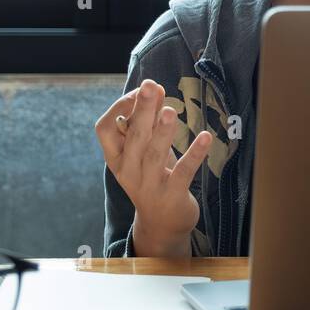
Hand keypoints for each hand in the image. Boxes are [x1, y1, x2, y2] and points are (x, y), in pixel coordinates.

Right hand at [94, 78, 212, 255]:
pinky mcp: (172, 196)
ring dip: (162, 131)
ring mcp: (149, 185)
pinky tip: (205, 137)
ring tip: (170, 111)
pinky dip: (194, 154)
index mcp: (116, 158)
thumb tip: (156, 89)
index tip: (140, 90)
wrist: (162, 224)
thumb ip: (149, 123)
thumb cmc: (153, 178)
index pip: (104, 129)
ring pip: (154, 155)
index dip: (120, 107)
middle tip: (150, 86)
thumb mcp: (145, 151)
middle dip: (142, 110)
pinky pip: (183, 172)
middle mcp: (128, 171)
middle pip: (133, 137)